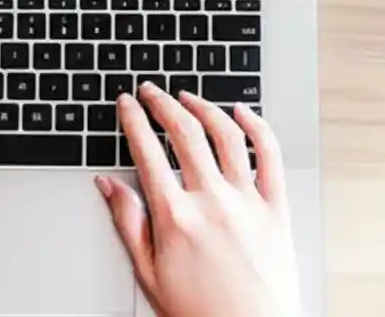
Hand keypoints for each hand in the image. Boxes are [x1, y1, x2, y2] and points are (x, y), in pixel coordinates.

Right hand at [95, 84, 299, 316]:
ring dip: (202, 107)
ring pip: (225, 134)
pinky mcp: (277, 208)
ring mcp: (247, 201)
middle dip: (162, 103)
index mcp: (176, 217)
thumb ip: (128, 223)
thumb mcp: (149, 273)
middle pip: (184, 132)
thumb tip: (108, 186)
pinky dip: (257, 127)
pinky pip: (270, 155)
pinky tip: (243, 113)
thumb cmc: (200, 313)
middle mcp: (212, 201)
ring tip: (187, 96)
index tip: (126, 104)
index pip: (147, 151)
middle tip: (151, 91)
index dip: (133, 120)